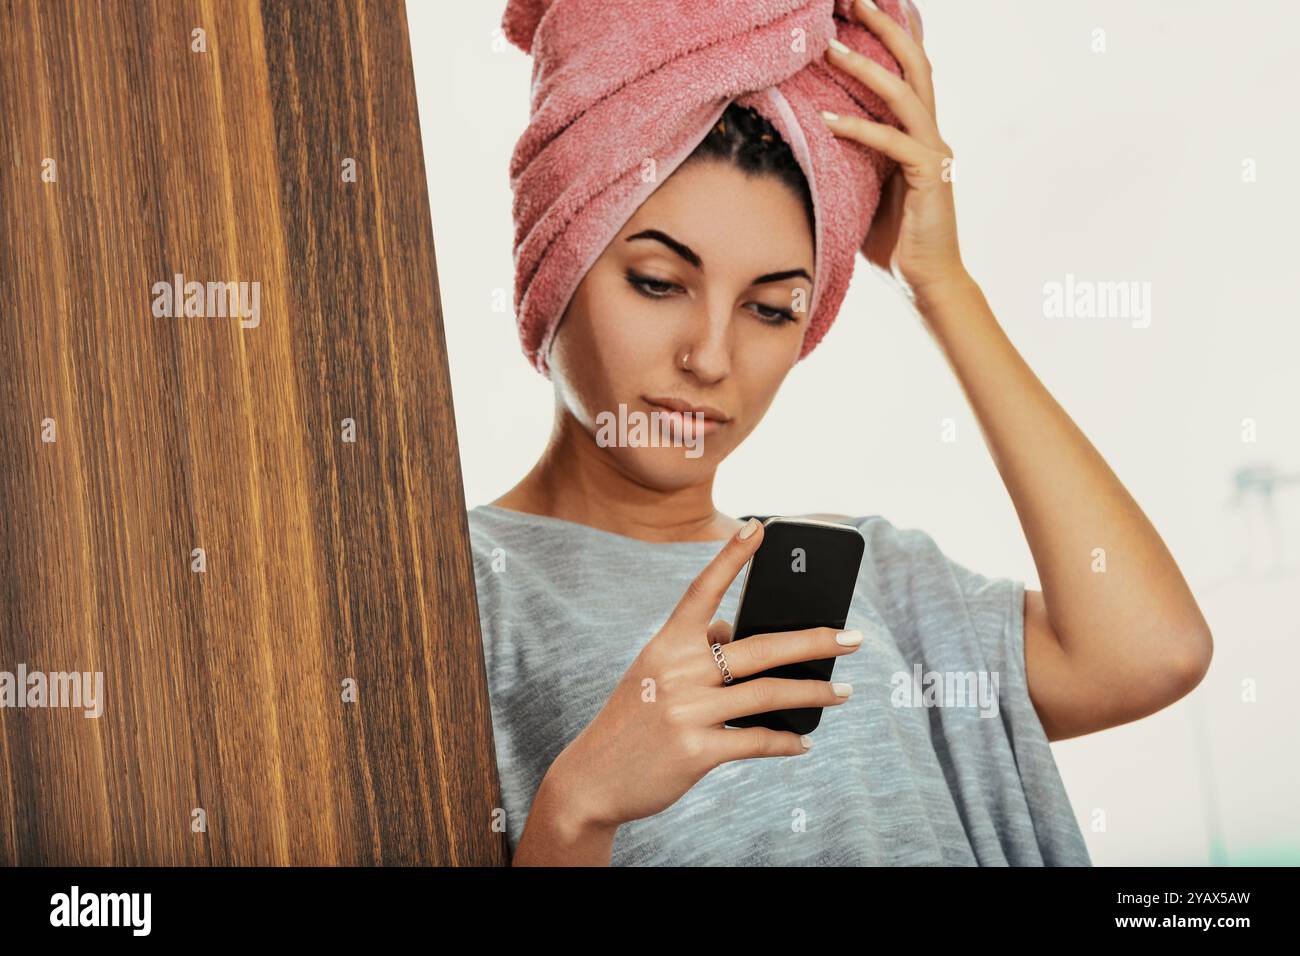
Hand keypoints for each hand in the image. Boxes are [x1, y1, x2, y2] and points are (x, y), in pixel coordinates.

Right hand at [544, 518, 862, 834]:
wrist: (592, 778)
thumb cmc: (633, 719)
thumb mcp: (654, 674)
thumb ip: (695, 650)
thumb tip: (741, 635)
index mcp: (666, 644)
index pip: (701, 590)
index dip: (730, 557)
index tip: (759, 527)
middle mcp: (676, 670)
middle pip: (760, 647)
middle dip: (814, 640)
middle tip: (853, 638)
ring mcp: (686, 711)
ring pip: (768, 693)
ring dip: (814, 693)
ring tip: (844, 691)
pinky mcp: (695, 751)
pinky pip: (756, 740)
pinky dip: (785, 741)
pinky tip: (803, 742)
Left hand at [822, 0, 968, 301]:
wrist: (927, 283)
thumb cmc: (895, 241)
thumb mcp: (866, 190)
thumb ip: (853, 161)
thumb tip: (811, 143)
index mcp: (918, 133)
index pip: (906, 72)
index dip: (889, 35)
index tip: (860, 8)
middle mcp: (931, 134)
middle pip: (914, 64)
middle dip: (884, 27)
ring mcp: (934, 152)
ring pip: (905, 93)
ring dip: (867, 67)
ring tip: (831, 45)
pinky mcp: (930, 176)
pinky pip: (891, 142)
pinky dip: (858, 128)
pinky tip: (826, 118)